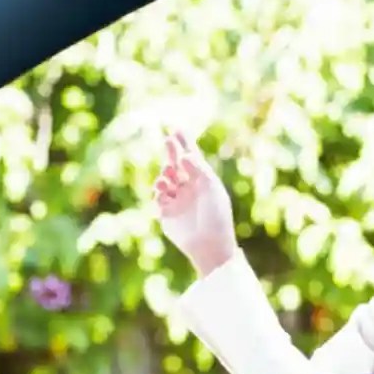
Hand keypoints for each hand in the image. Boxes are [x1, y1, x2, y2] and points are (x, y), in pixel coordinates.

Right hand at [154, 132, 236, 275]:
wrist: (209, 245)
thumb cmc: (216, 216)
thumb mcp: (211, 189)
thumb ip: (198, 171)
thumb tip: (183, 155)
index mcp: (204, 181)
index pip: (192, 157)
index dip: (184, 143)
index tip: (176, 128)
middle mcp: (190, 188)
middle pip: (175, 165)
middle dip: (170, 153)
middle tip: (166, 140)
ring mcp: (178, 200)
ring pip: (164, 181)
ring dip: (163, 177)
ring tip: (167, 179)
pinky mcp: (167, 213)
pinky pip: (157, 198)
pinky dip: (158, 194)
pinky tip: (163, 197)